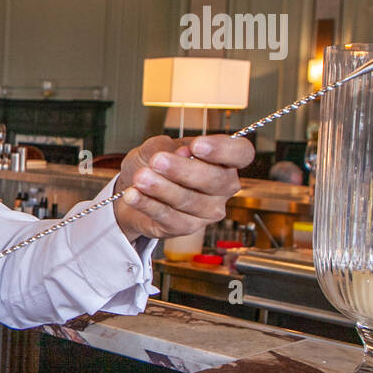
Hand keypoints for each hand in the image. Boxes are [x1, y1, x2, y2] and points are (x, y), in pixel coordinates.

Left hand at [112, 134, 253, 242]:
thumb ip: (167, 145)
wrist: (131, 189)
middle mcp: (223, 187)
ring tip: (140, 178)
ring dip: (162, 188)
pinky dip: (148, 204)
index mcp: (224, 161)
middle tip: (157, 161)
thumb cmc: (152, 165)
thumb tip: (179, 152)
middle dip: (184, 170)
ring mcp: (207, 211)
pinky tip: (134, 194)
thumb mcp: (155, 146)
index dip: (223, 149)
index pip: (241, 153)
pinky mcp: (186, 227)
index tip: (196, 145)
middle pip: (216, 179)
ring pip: (190, 200)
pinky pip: (169, 218)